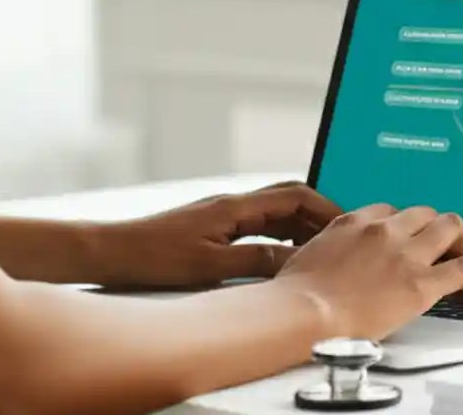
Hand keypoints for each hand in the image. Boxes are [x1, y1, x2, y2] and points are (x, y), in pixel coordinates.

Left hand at [93, 182, 341, 287]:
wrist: (114, 251)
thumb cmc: (153, 257)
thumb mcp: (209, 266)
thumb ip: (254, 262)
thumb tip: (295, 262)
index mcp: (234, 207)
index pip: (294, 195)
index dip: (326, 208)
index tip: (348, 226)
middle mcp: (232, 204)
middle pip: (289, 198)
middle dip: (319, 215)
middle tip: (342, 238)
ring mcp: (223, 213)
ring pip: (275, 212)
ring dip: (300, 226)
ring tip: (321, 250)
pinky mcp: (214, 226)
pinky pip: (258, 225)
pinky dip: (279, 236)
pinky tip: (286, 256)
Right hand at [273, 204, 462, 339]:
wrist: (302, 313)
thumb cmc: (295, 295)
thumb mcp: (307, 257)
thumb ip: (329, 252)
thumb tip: (330, 266)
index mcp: (354, 222)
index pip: (390, 212)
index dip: (404, 228)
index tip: (407, 243)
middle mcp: (384, 230)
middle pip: (425, 214)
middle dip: (435, 232)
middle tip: (439, 253)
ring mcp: (406, 254)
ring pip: (452, 228)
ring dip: (461, 245)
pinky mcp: (422, 283)